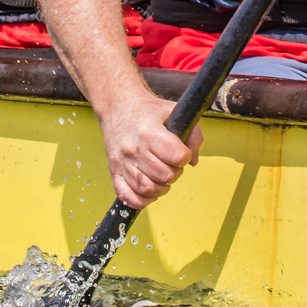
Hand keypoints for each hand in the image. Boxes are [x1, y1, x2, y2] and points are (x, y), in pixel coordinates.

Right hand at [99, 87, 202, 208]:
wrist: (117, 107)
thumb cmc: (147, 110)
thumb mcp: (173, 111)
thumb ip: (192, 134)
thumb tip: (193, 161)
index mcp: (149, 132)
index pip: (177, 156)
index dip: (184, 156)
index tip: (181, 152)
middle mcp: (134, 148)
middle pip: (164, 176)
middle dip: (175, 173)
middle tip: (172, 164)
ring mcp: (122, 162)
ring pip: (147, 189)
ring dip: (161, 188)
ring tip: (162, 176)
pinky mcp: (114, 171)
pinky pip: (127, 196)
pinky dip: (142, 200)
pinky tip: (148, 190)